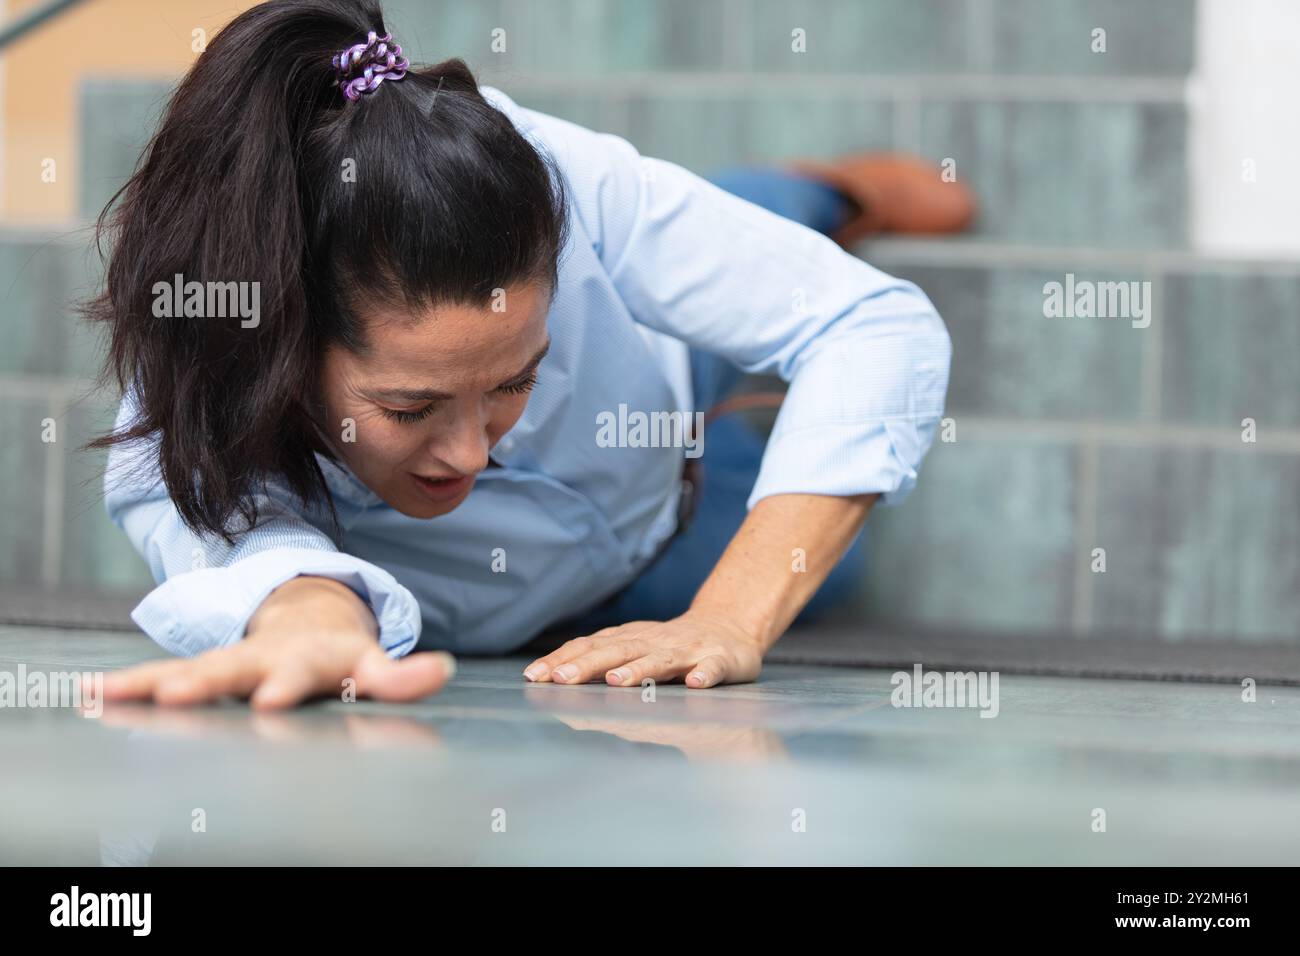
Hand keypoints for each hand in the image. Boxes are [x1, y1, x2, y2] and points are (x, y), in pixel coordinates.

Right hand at [100, 576, 453, 709]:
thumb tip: (442, 669)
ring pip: (192, 672)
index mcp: (307, 661)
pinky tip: (91, 693)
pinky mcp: (206, 675)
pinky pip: (164, 681)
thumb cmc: (341, 658)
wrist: (309, 620)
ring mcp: (232, 665)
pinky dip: (129, 688)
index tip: (268, 700)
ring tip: (118, 695)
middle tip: (178, 694)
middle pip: (235, 670)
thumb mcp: (374, 667)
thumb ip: (403, 677)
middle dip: (209, 683)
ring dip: (157, 684)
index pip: (298, 675)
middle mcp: (264, 659)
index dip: (285, 686)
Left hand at [522, 610, 764, 688]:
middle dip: (587, 665)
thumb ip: (603, 659)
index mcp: (631, 639)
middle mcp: (655, 642)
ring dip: (638, 670)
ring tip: (617, 681)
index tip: (534, 675)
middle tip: (561, 679)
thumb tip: (554, 676)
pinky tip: (694, 684)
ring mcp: (688, 651)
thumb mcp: (636, 648)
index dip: (562, 660)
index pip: (591, 647)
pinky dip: (703, 675)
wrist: (731, 628)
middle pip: (618, 652)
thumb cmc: (674, 645)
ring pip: (660, 660)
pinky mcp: (719, 660)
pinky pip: (711, 668)